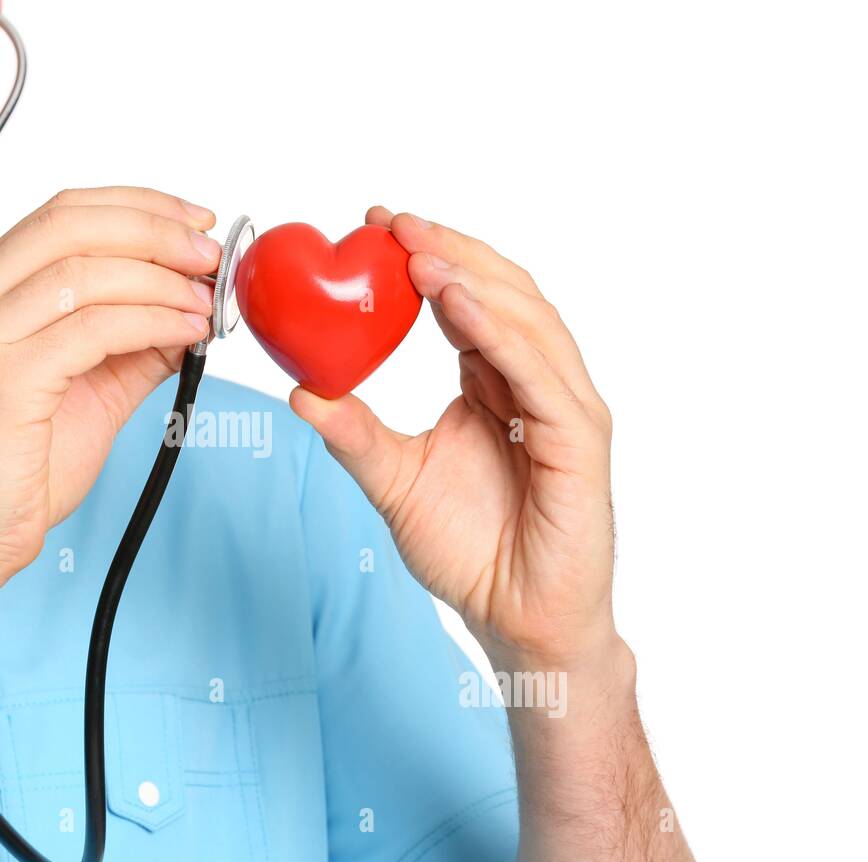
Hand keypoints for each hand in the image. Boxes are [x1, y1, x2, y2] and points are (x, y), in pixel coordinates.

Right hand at [0, 187, 220, 598]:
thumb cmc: (15, 470)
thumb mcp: (89, 388)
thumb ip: (134, 342)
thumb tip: (192, 305)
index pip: (60, 213)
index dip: (137, 206)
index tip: (194, 220)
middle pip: (69, 226)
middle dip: (154, 231)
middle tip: (209, 255)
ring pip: (84, 273)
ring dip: (161, 280)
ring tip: (206, 301)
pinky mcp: (1, 381)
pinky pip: (92, 329)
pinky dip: (152, 322)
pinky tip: (187, 334)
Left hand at [290, 208, 617, 668]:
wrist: (516, 619)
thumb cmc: (470, 552)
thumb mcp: (394, 481)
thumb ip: (354, 434)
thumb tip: (300, 391)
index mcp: (495, 385)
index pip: (466, 303)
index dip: (426, 260)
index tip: (373, 226)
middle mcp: (535, 385)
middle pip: (500, 294)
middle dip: (447, 251)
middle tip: (391, 223)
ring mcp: (563, 408)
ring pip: (525, 320)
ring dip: (471, 278)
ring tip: (419, 252)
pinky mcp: (579, 440)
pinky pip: (538, 374)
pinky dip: (500, 333)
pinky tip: (460, 306)